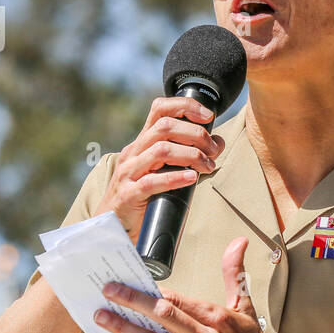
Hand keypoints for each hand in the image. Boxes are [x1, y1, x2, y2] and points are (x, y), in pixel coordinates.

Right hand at [93, 96, 226, 243]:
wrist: (115, 226)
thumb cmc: (146, 197)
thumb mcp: (166, 169)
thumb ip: (189, 155)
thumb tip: (218, 142)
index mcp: (143, 142)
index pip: (160, 109)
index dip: (185, 106)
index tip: (208, 116)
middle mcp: (134, 152)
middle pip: (165, 127)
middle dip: (195, 135)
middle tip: (213, 150)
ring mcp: (129, 172)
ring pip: (160, 151)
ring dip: (191, 155)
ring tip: (208, 166)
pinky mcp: (128, 194)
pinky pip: (152, 182)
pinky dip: (175, 178)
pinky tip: (192, 178)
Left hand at [94, 237, 292, 332]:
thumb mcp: (245, 308)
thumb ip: (234, 274)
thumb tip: (238, 242)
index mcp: (217, 317)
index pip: (177, 298)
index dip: (149, 289)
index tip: (128, 279)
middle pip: (162, 315)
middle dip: (130, 301)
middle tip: (107, 290)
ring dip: (124, 329)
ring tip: (101, 319)